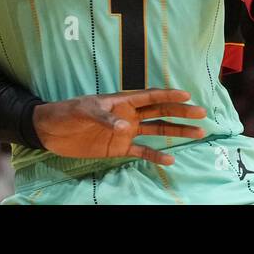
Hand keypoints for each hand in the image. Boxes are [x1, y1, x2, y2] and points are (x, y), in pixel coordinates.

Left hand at [33, 88, 207, 164]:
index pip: (150, 96)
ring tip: (197, 132)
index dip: (168, 94)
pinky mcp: (118, 148)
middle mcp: (128, 115)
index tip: (187, 94)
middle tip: (202, 114)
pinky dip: (156, 155)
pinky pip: (142, 151)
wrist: (51, 130)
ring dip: (176, 131)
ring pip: (157, 130)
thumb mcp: (84, 111)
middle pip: (160, 111)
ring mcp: (125, 132)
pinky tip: (171, 159)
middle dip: (181, 112)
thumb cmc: (67, 113)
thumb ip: (105, 118)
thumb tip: (126, 127)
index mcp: (121, 101)